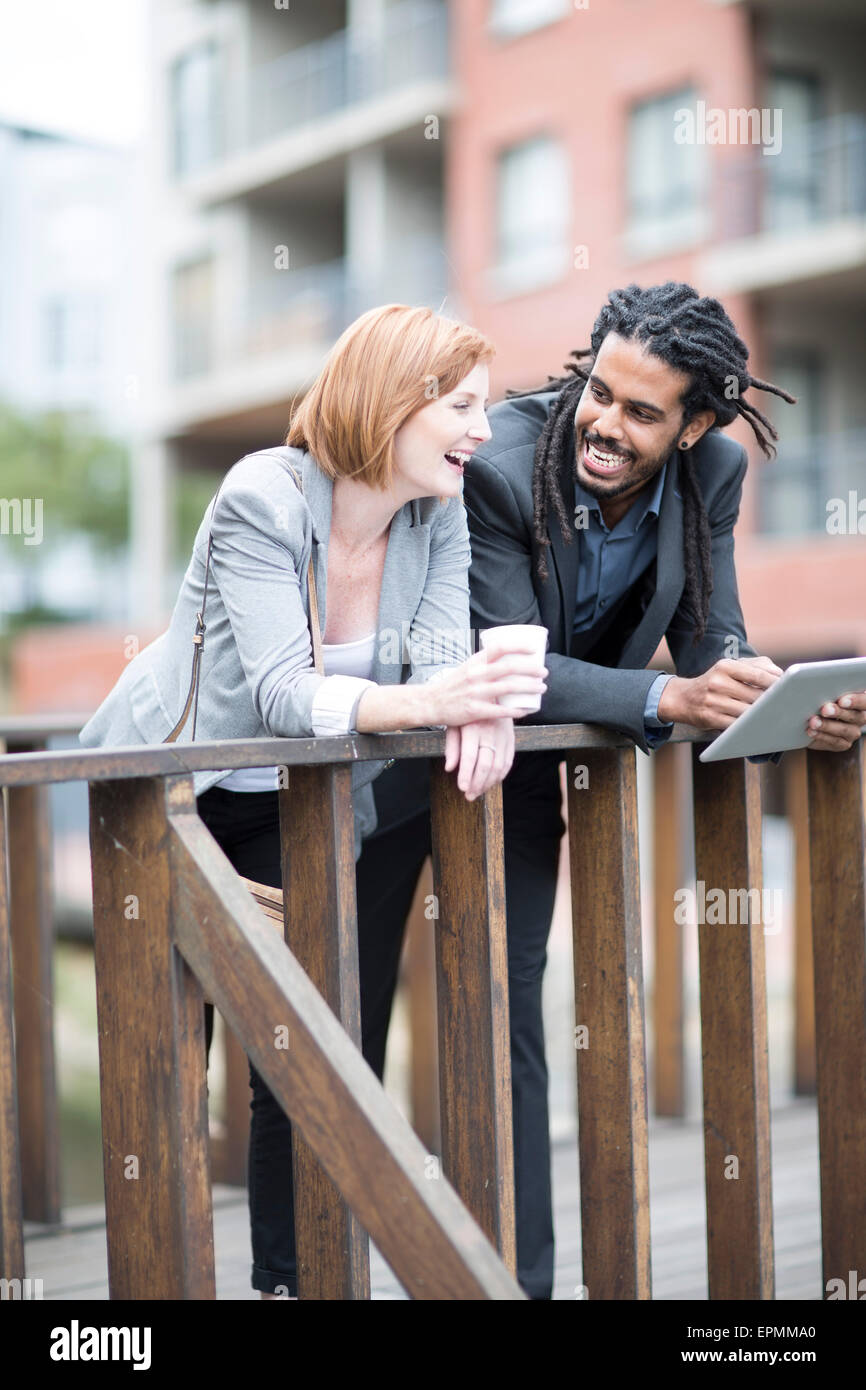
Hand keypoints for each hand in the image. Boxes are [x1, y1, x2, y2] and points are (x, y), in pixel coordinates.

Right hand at [423, 648, 547, 727]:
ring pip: (508, 688)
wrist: (431, 702)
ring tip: (542, 689)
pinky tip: (525, 711)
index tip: (534, 650)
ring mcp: (475, 692)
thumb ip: (486, 664)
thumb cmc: (453, 685)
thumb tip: (510, 659)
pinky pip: (500, 710)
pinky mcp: (474, 710)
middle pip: (509, 668)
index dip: (519, 646)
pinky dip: (515, 711)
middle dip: (531, 669)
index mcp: (475, 661)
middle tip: (544, 672)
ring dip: (529, 688)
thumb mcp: (467, 667)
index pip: (500, 647)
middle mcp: (476, 674)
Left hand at [443, 718, 514, 800]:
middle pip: (485, 764)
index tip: (462, 788)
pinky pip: (508, 761)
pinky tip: (491, 782)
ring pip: (498, 766)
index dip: (466, 774)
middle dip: (477, 783)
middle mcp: (490, 732)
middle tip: (469, 795)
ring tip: (478, 792)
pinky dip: (500, 775)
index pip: (470, 756)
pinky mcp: (511, 739)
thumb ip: (452, 746)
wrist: (490, 696)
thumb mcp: (454, 724)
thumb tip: (449, 768)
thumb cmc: (467, 712)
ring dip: (488, 783)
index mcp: (473, 727)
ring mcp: (503, 736)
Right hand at [657, 655, 782, 728]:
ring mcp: (713, 701)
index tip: (790, 690)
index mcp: (725, 666)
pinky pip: (735, 725)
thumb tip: (780, 675)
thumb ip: (757, 666)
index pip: (757, 675)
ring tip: (777, 718)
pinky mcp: (709, 718)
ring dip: (762, 716)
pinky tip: (759, 727)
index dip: (775, 684)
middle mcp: (718, 682)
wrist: (683, 698)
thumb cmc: (716, 682)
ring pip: (747, 712)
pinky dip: (749, 727)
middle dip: (771, 702)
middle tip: (788, 707)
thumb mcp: (730, 667)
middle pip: (754, 695)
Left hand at [805, 689, 865, 751]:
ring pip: (845, 730)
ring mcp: (853, 732)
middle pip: (855, 716)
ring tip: (813, 721)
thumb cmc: (822, 701)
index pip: (864, 701)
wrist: (811, 721)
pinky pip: (835, 741)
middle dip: (839, 712)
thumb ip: (831, 693)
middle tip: (825, 709)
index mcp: (860, 702)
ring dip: (827, 725)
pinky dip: (822, 736)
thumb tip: (821, 689)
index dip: (856, 701)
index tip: (842, 701)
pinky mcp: (844, 743)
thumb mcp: (827, 695)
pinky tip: (812, 731)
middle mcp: (860, 717)